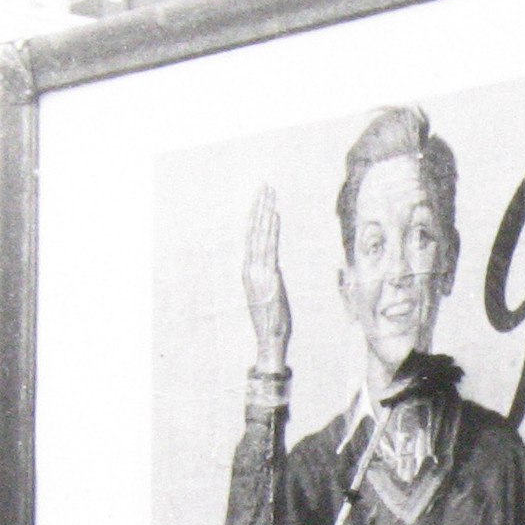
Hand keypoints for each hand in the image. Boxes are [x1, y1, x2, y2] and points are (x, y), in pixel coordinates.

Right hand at [245, 186, 290, 373]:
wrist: (270, 338)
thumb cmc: (273, 319)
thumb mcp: (270, 293)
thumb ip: (270, 276)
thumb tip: (274, 265)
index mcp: (249, 270)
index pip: (252, 236)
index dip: (257, 216)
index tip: (263, 199)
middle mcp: (250, 267)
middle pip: (254, 230)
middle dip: (260, 206)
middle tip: (265, 186)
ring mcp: (257, 271)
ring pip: (260, 235)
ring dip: (265, 212)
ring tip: (270, 194)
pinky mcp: (267, 276)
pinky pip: (269, 247)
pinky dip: (271, 230)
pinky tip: (274, 215)